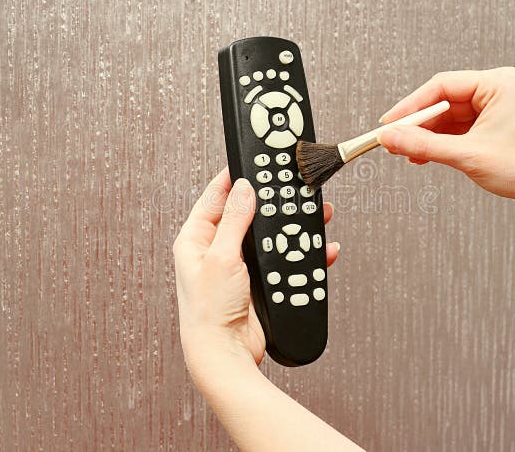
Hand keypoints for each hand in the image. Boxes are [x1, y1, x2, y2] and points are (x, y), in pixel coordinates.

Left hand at [173, 168, 339, 379]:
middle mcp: (215, 250)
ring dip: (292, 228)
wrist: (225, 354)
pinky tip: (319, 250)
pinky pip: (283, 261)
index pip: (215, 197)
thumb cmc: (209, 312)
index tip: (252, 160)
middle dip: (271, 202)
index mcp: (195, 239)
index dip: (233, 177)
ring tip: (314, 215)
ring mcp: (237, 266)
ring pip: (269, 237)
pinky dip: (303, 256)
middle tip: (290, 186)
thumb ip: (233, 221)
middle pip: (246, 214)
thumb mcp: (220, 257)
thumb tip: (244, 189)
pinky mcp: (258, 282)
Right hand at [378, 67, 514, 207]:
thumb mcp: (466, 155)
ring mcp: (499, 103)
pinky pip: (461, 126)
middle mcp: (500, 87)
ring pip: (450, 115)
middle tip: (393, 140)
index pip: (442, 86)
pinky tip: (424, 154)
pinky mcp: (497, 121)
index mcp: (500, 82)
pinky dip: (443, 140)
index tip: (388, 124)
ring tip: (406, 152)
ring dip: (429, 135)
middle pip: (445, 100)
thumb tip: (390, 138)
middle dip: (419, 123)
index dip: (411, 106)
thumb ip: (423, 145)